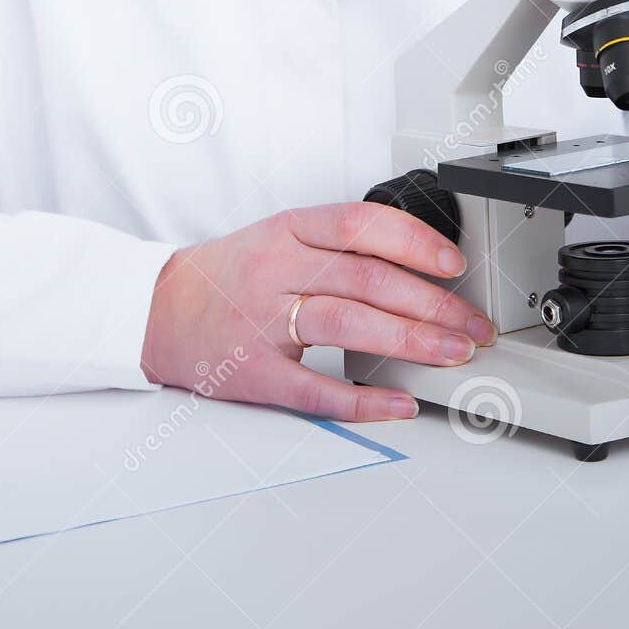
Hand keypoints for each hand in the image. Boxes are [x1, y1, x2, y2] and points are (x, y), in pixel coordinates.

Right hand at [140, 202, 496, 421]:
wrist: (154, 311)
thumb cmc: (227, 278)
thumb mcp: (277, 240)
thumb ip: (337, 249)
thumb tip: (416, 270)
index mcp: (287, 232)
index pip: (361, 224)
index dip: (416, 241)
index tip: (455, 264)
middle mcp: (276, 271)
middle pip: (368, 279)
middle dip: (434, 303)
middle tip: (474, 324)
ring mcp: (262, 323)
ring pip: (349, 324)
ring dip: (412, 341)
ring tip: (453, 354)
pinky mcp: (253, 374)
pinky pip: (315, 389)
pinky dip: (364, 400)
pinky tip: (400, 404)